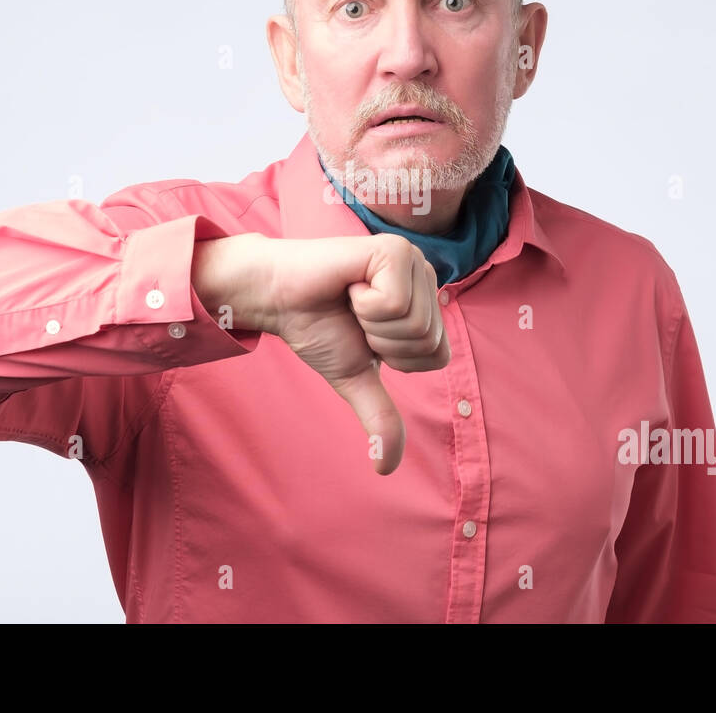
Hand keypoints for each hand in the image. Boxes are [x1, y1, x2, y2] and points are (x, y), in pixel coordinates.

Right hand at [264, 233, 449, 474]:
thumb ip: (380, 416)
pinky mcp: (392, 250)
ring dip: (370, 323)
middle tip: (354, 316)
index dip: (396, 358)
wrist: (277, 299)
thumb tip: (386, 467)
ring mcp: (412, 260)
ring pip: (414, 324)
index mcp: (425, 304)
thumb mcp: (355, 378)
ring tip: (351, 299)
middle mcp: (425, 277)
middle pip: (428, 341)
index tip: (364, 335)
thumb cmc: (317, 328)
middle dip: (382, 342)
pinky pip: (395, 303)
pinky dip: (364, 304)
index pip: (438, 356)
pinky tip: (348, 284)